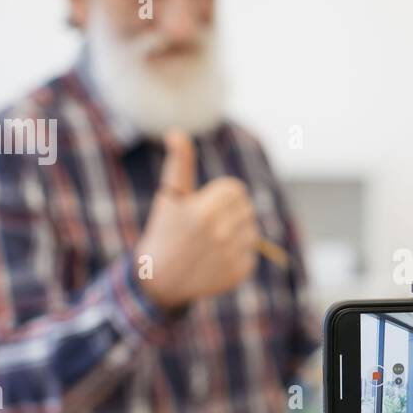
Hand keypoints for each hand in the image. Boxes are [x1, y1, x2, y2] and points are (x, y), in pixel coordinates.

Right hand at [134, 129, 260, 309]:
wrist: (159, 279)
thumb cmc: (165, 231)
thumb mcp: (169, 196)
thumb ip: (179, 163)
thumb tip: (177, 133)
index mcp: (203, 210)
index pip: (236, 190)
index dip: (222, 195)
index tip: (206, 206)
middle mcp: (219, 234)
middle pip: (246, 208)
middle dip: (231, 213)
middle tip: (209, 225)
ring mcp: (229, 255)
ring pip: (252, 231)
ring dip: (237, 233)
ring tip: (213, 242)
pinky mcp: (237, 273)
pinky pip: (252, 254)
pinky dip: (239, 255)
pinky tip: (217, 259)